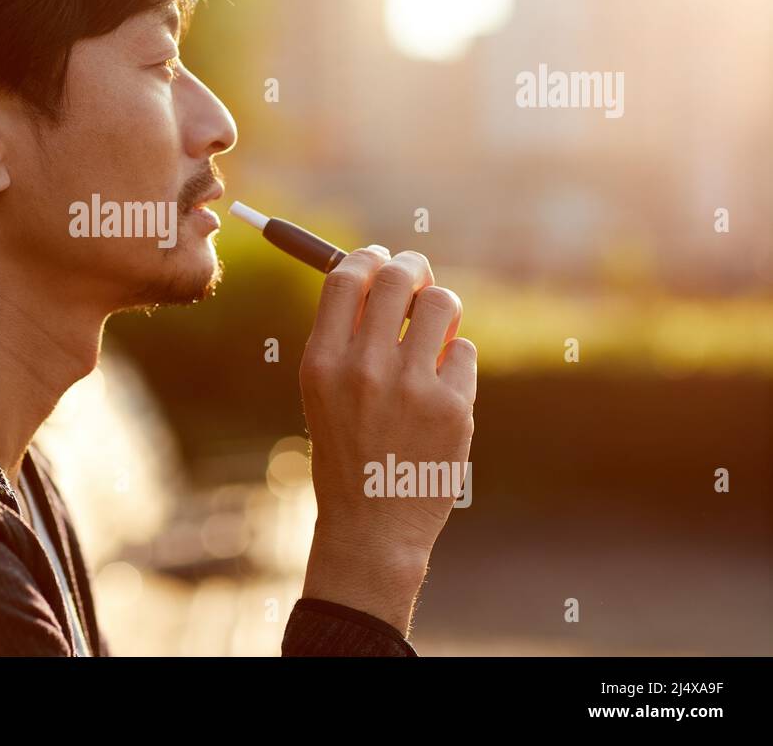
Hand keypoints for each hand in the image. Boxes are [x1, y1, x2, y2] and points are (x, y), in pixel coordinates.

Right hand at [297, 247, 476, 633]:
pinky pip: (463, 352)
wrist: (372, 525)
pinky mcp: (453, 409)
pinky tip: (440, 389)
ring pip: (442, 304)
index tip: (379, 259)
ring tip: (436, 327)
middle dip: (413, 267)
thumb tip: (377, 273)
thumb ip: (344, 338)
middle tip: (418, 276)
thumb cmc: (346, 450)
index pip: (346, 278)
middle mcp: (364, 369)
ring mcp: (412, 388)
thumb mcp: (322, 393)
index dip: (367, 258)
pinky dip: (454, 361)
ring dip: (441, 306)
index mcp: (322, 362)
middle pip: (397, 278)